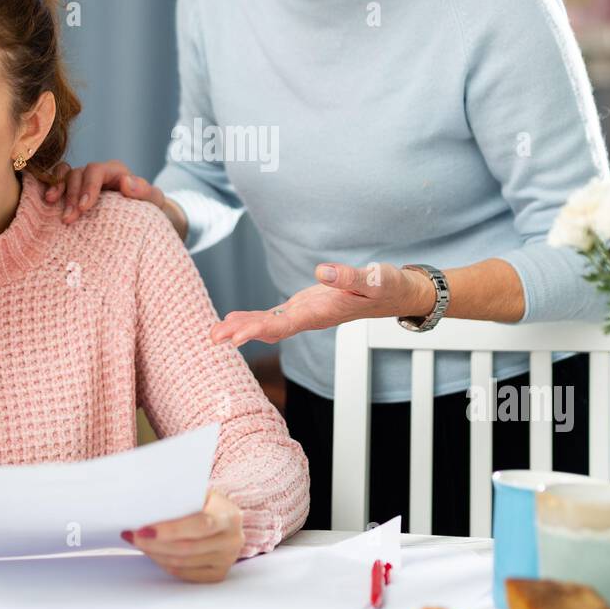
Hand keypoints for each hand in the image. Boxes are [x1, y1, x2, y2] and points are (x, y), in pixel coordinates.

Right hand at [43, 160, 184, 236]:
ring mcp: (84, 180)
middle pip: (78, 174)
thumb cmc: (149, 208)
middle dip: (72, 195)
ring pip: (65, 176)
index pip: (96, 171)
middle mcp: (97, 172)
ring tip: (52, 206)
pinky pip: (58, 182)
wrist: (142, 217)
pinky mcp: (74, 190)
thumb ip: (145, 191)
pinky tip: (46, 202)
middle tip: (68, 219)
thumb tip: (127, 182)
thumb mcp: (153, 200)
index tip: (85, 207)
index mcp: (115, 171)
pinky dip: (52, 187)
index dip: (88, 186)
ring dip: (59, 190)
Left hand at [121, 488, 243, 581]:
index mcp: (230, 516)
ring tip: (138, 542)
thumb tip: (146, 505)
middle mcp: (232, 540)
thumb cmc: (207, 502)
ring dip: (156, 554)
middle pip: (187, 548)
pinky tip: (152, 553)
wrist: (226, 517)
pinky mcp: (218, 574)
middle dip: (155, 544)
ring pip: (183, 563)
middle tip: (134, 536)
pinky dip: (164, 563)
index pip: (200, 525)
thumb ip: (181, 499)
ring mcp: (227, 560)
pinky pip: (185, 574)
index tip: (144, 529)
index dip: (171, 530)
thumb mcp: (201, 493)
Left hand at [209, 261, 434, 347]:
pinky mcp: (307, 306)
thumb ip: (349, 277)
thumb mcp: (375, 279)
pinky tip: (235, 320)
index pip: (285, 325)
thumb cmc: (388, 287)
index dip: (259, 330)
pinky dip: (254, 318)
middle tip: (212, 337)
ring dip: (243, 327)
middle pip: (270, 329)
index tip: (236, 337)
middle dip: (241, 332)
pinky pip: (276, 316)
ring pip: (270, 324)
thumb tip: (321, 270)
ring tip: (214, 333)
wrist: (397, 294)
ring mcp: (308, 313)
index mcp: (323, 313)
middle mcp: (311, 317)